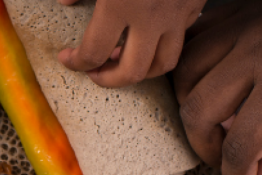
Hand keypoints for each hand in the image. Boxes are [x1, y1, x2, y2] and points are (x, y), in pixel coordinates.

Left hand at [56, 0, 204, 87]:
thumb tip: (65, 1)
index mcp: (121, 4)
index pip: (93, 52)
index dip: (76, 62)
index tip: (67, 58)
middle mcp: (152, 16)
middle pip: (133, 72)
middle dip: (110, 79)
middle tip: (95, 71)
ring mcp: (178, 12)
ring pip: (165, 62)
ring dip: (142, 69)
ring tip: (123, 59)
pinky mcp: (196, 2)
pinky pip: (183, 35)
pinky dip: (166, 43)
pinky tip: (151, 33)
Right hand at [173, 0, 261, 174]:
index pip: (240, 146)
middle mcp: (256, 50)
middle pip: (198, 112)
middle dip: (206, 151)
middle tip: (230, 165)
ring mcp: (244, 26)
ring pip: (185, 74)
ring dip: (192, 108)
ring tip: (216, 126)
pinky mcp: (242, 11)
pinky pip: (196, 37)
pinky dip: (190, 65)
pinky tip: (206, 84)